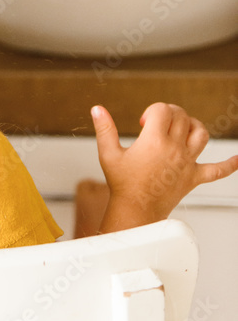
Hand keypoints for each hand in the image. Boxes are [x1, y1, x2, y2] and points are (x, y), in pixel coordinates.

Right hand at [91, 103, 237, 221]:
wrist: (136, 211)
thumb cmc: (122, 185)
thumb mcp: (109, 154)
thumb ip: (104, 129)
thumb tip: (97, 109)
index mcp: (154, 141)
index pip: (162, 110)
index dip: (153, 110)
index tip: (144, 122)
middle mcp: (174, 149)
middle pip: (182, 117)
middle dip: (171, 114)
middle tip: (159, 123)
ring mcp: (187, 163)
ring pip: (201, 134)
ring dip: (193, 126)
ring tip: (182, 129)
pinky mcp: (194, 178)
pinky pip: (218, 171)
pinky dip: (229, 165)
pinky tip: (236, 160)